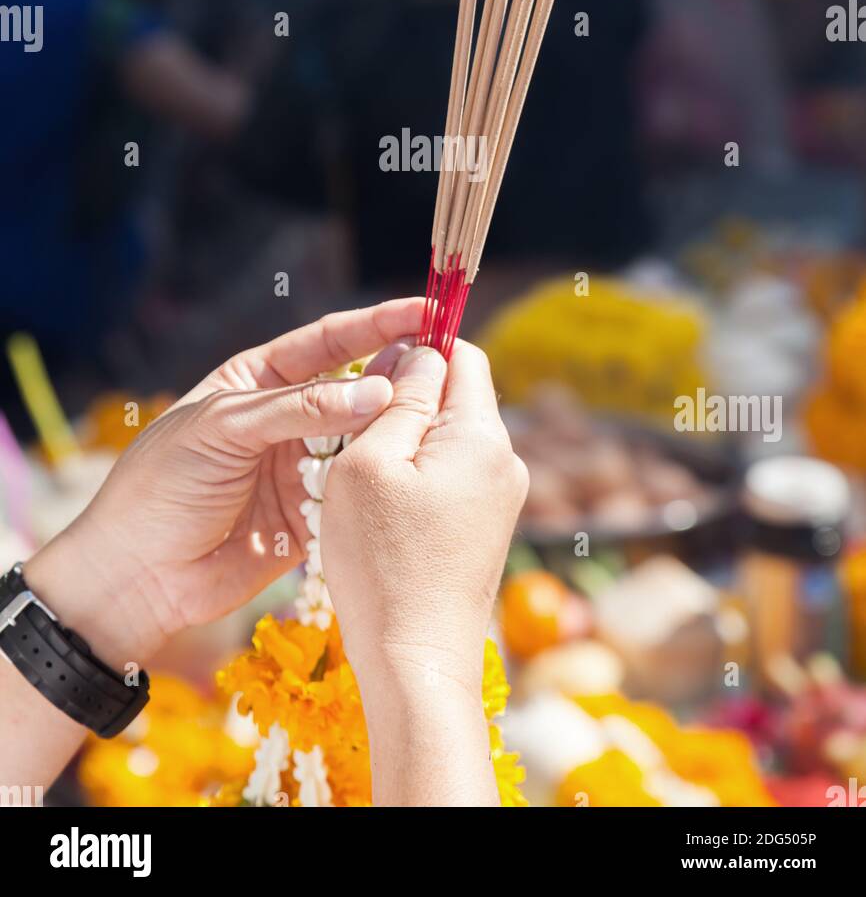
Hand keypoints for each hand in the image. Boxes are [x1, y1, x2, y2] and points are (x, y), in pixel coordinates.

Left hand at [25, 298, 423, 671]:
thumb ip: (301, 408)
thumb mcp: (225, 429)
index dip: (378, 324)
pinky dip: (381, 482)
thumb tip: (379, 390)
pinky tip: (411, 471)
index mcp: (258, 380)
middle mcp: (286, 419)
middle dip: (400, 375)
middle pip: (356, 387)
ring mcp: (301, 467)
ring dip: (396, 429)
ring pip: (364, 439)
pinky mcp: (313, 516)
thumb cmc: (161, 487)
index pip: (328, 342)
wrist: (135, 576)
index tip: (427, 310)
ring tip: (438, 417)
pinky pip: (358, 491)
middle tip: (446, 365)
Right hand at [322, 340, 528, 704]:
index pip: (462, 354)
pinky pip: (453, 479)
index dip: (417, 350)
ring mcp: (503, 498)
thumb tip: (422, 353)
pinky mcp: (490, 529)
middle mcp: (506, 460)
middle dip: (407, 402)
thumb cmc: (381, 562)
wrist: (417, 664)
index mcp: (482, 434)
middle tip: (356, 438)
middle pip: (457, 397)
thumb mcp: (369, 463)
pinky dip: (418, 481)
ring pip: (449, 440)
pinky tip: (384, 515)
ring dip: (407, 446)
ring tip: (364, 484)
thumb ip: (398, 398)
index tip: (371, 372)